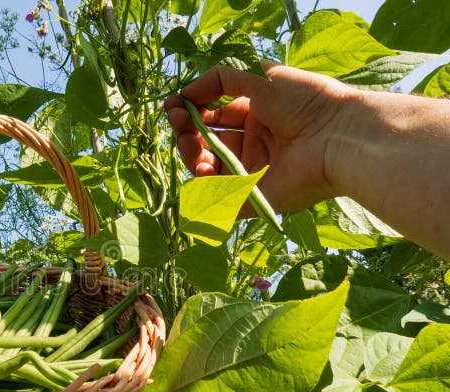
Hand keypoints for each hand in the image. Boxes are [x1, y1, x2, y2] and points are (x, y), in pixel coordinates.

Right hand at [165, 64, 357, 212]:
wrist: (335, 135)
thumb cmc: (303, 100)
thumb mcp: (258, 75)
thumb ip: (219, 78)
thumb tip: (185, 94)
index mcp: (256, 116)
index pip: (213, 116)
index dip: (190, 111)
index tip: (174, 105)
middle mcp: (252, 145)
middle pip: (205, 143)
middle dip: (186, 132)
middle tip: (179, 123)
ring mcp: (251, 173)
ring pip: (206, 169)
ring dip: (191, 155)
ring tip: (193, 145)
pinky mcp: (252, 197)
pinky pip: (218, 197)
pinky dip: (203, 185)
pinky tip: (203, 167)